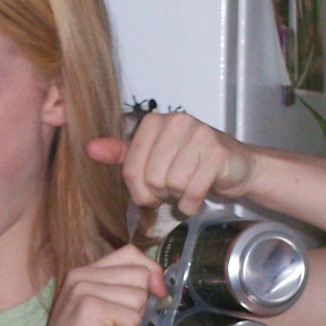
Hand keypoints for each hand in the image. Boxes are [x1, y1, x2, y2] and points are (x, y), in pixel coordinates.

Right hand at [24, 245, 165, 325]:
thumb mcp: (103, 310)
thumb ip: (122, 291)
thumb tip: (159, 285)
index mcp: (84, 272)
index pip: (131, 253)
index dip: (151, 271)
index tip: (158, 292)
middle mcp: (82, 275)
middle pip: (140, 274)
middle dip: (139, 305)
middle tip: (115, 324)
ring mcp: (85, 290)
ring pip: (139, 297)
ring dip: (130, 323)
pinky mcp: (91, 308)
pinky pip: (132, 318)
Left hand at [86, 112, 257, 215]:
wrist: (235, 167)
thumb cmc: (191, 163)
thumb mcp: (153, 157)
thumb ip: (123, 154)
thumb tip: (90, 148)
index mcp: (155, 122)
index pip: (130, 169)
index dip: (139, 191)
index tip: (151, 192)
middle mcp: (176, 121)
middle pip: (151, 179)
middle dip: (161, 194)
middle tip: (173, 190)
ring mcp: (199, 134)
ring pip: (172, 185)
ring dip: (179, 198)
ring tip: (187, 188)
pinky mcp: (217, 153)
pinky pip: (192, 192)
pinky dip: (192, 203)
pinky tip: (197, 197)